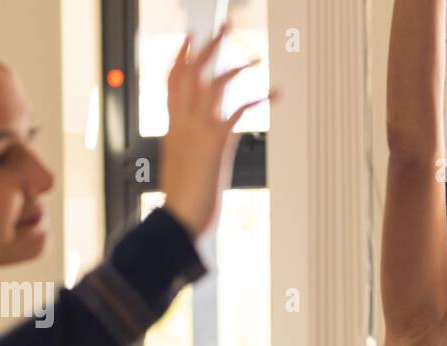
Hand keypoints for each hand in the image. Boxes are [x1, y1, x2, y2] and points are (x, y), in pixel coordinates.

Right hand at [161, 23, 275, 237]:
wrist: (179, 218)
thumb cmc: (182, 199)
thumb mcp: (181, 166)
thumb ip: (188, 148)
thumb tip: (197, 146)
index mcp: (171, 125)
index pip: (171, 80)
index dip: (181, 56)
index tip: (191, 38)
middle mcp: (182, 121)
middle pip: (193, 70)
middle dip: (210, 46)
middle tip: (225, 27)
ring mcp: (197, 128)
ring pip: (215, 82)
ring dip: (238, 65)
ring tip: (256, 55)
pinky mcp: (216, 141)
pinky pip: (238, 110)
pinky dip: (258, 99)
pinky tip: (274, 93)